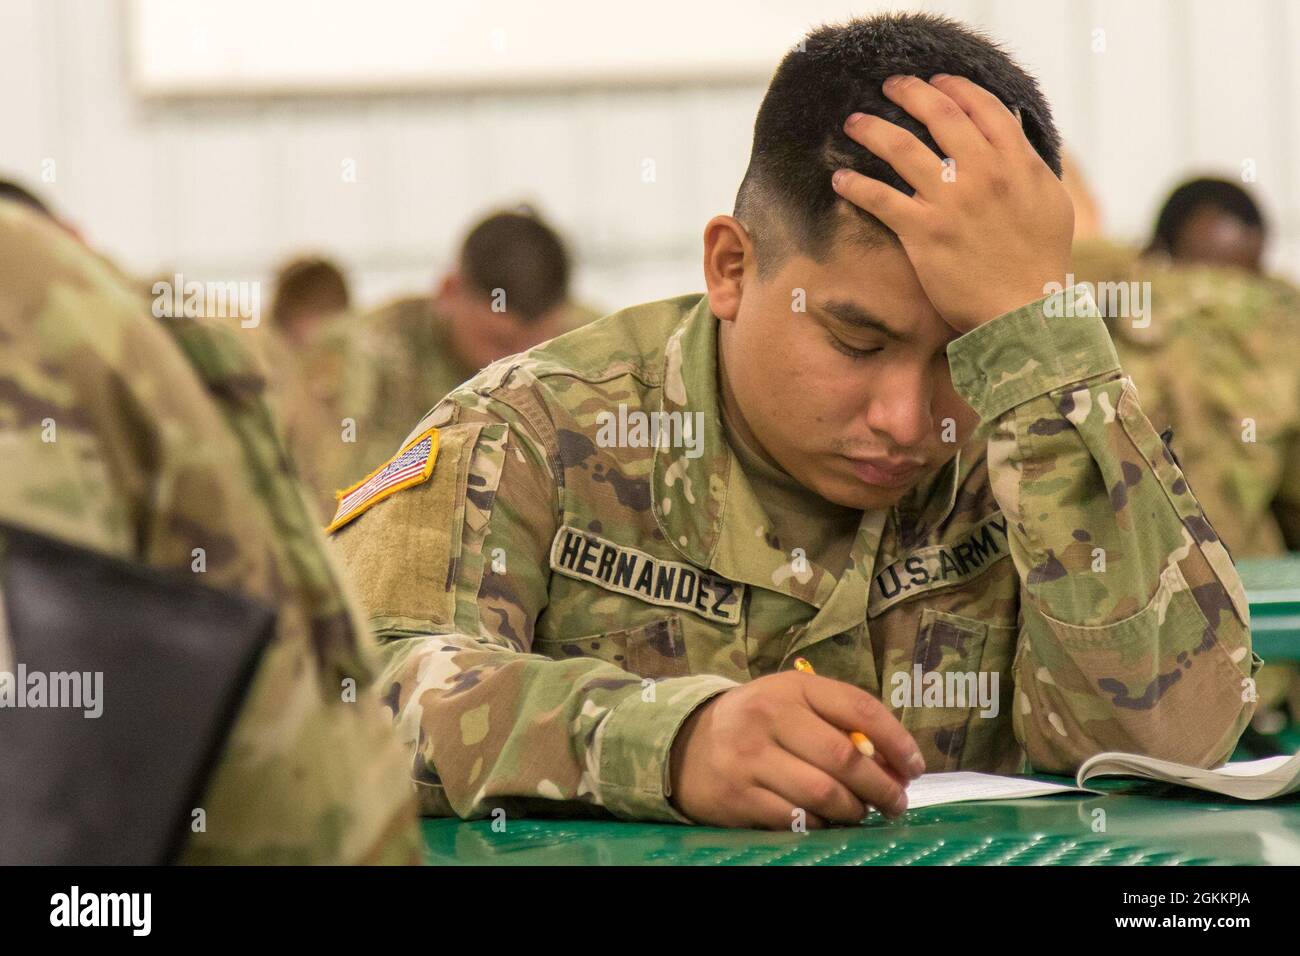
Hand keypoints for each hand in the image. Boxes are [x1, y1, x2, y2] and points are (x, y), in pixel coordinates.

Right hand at [668, 671, 925, 828]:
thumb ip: (839, 721)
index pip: (858, 707)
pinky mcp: (738, 796)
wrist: (685, 744)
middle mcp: (769, 717)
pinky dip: (820, 824)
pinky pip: (795, 818)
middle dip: (882, 786)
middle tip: (897, 802)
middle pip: (844, 758)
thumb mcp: (792, 702)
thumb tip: (896, 764)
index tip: (916, 766)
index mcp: (792, 687)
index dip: (896, 739)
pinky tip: (827, 820)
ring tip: (862, 813)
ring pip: (822, 793)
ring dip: (854, 810)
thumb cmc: (757, 722)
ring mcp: (750, 758)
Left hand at [830, 74, 1072, 333]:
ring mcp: (952, 201)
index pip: (982, 107)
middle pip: (940, 116)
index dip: (955, 88)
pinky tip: (840, 179)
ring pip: (903, 148)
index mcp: (1016, 162)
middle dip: (910, 93)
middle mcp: (983, 173)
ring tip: (853, 123)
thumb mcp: (1052, 202)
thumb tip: (1014, 132)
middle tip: (889, 87)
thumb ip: (1033, 165)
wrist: (1025, 309)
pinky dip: (856, 185)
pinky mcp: (924, 232)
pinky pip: (881, 198)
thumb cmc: (1042, 260)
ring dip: (873, 130)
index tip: (936, 81)